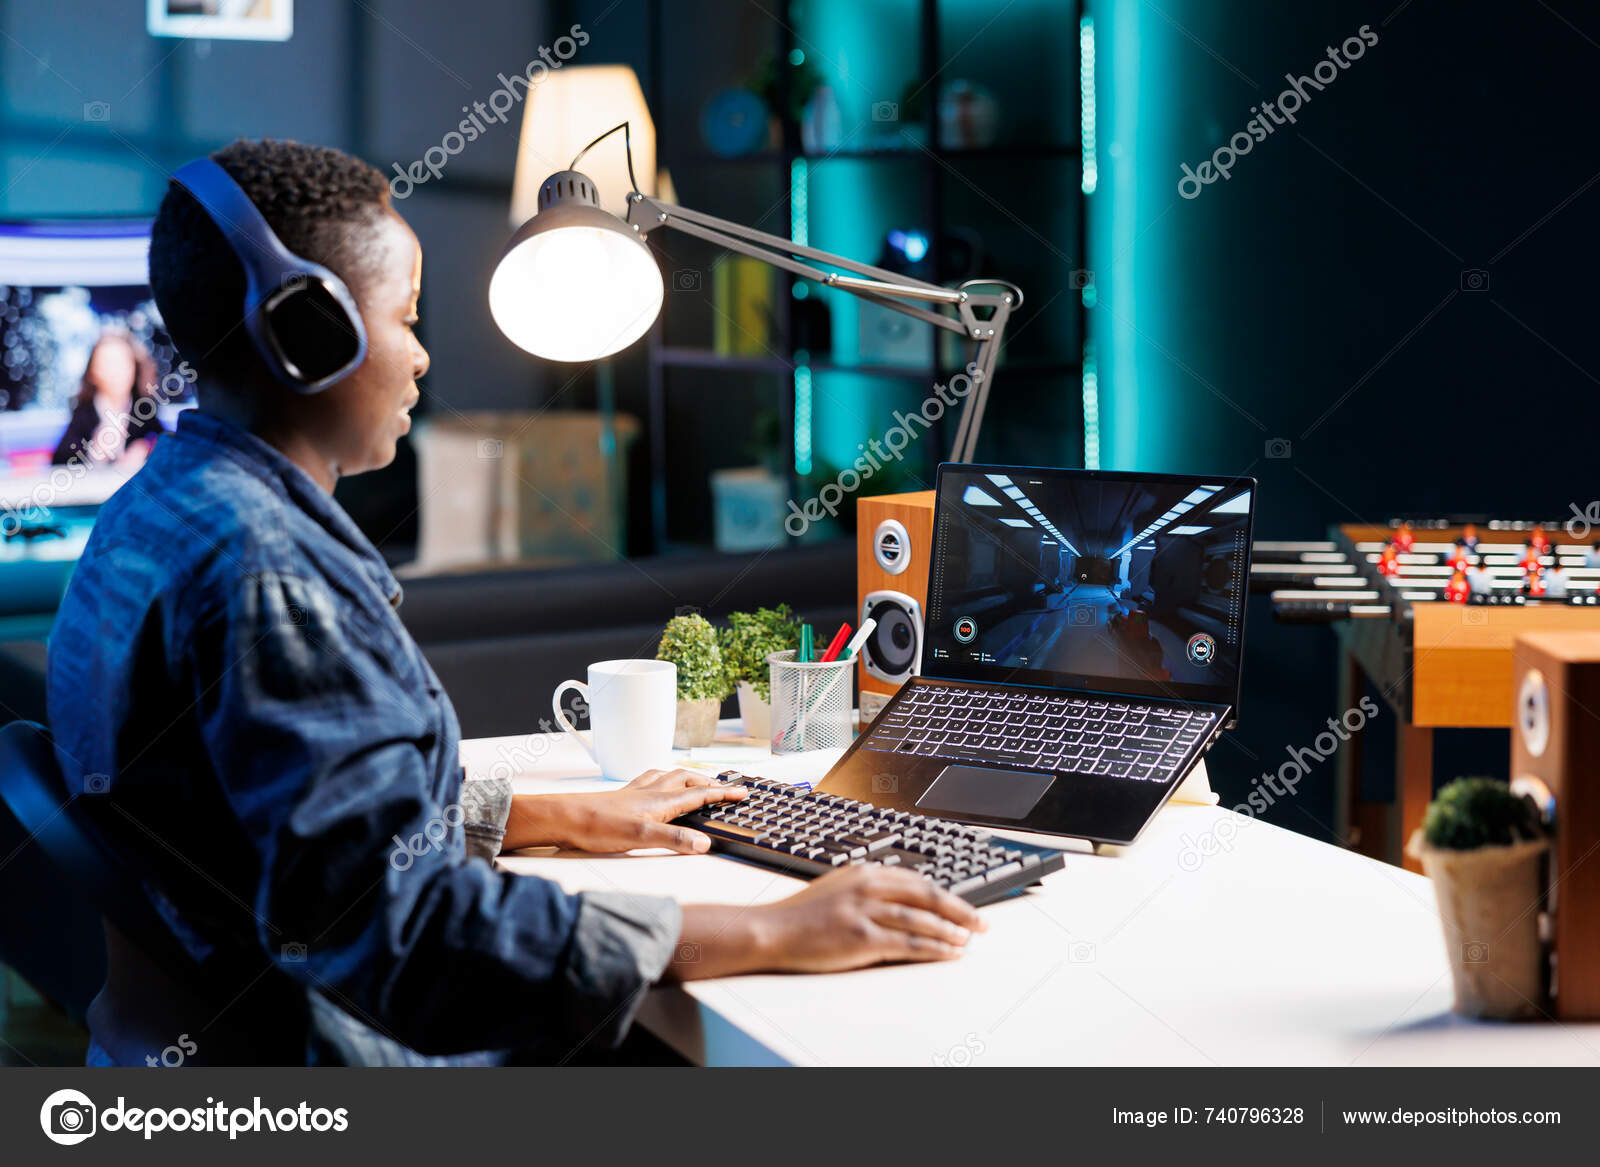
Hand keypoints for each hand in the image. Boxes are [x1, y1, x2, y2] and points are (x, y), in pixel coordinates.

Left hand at [505, 768, 746, 854]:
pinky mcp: (624, 796)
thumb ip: (674, 840)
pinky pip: (652, 779)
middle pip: (688, 780)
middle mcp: (652, 792)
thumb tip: (704, 843)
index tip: (743, 791)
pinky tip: (657, 782)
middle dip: (710, 782)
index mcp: (662, 801)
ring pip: (670, 776)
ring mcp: (637, 792)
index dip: (723, 793)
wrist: (566, 818)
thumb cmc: (599, 826)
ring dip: (689, 776)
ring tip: (698, 778)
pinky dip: (664, 777)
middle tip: (726, 786)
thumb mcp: (641, 838)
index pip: (700, 795)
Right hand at [668, 865, 985, 979]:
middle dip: (960, 909)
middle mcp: (868, 886)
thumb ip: (869, 888)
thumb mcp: (838, 887)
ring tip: (968, 939)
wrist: (771, 930)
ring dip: (951, 930)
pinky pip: (908, 943)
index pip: (917, 880)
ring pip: (921, 919)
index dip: (946, 894)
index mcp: (865, 871)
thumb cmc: (802, 914)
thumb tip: (904, 899)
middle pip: (927, 895)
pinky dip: (934, 948)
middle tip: (981, 922)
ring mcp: (864, 911)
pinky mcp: (861, 937)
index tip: (964, 905)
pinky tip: (949, 952)